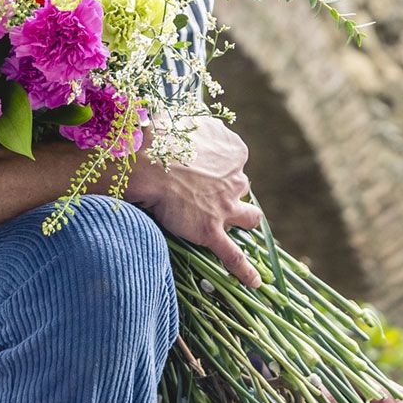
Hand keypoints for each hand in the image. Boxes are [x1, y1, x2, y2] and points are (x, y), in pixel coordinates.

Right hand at [129, 115, 263, 287]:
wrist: (147, 163)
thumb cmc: (160, 137)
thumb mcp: (184, 119)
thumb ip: (193, 126)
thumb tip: (181, 124)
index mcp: (233, 148)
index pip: (235, 158)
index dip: (218, 164)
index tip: (202, 164)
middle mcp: (236, 177)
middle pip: (240, 185)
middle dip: (229, 189)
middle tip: (206, 190)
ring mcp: (226, 206)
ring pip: (249, 217)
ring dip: (245, 219)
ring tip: (240, 223)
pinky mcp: (212, 230)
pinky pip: (234, 256)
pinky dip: (245, 271)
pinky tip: (255, 282)